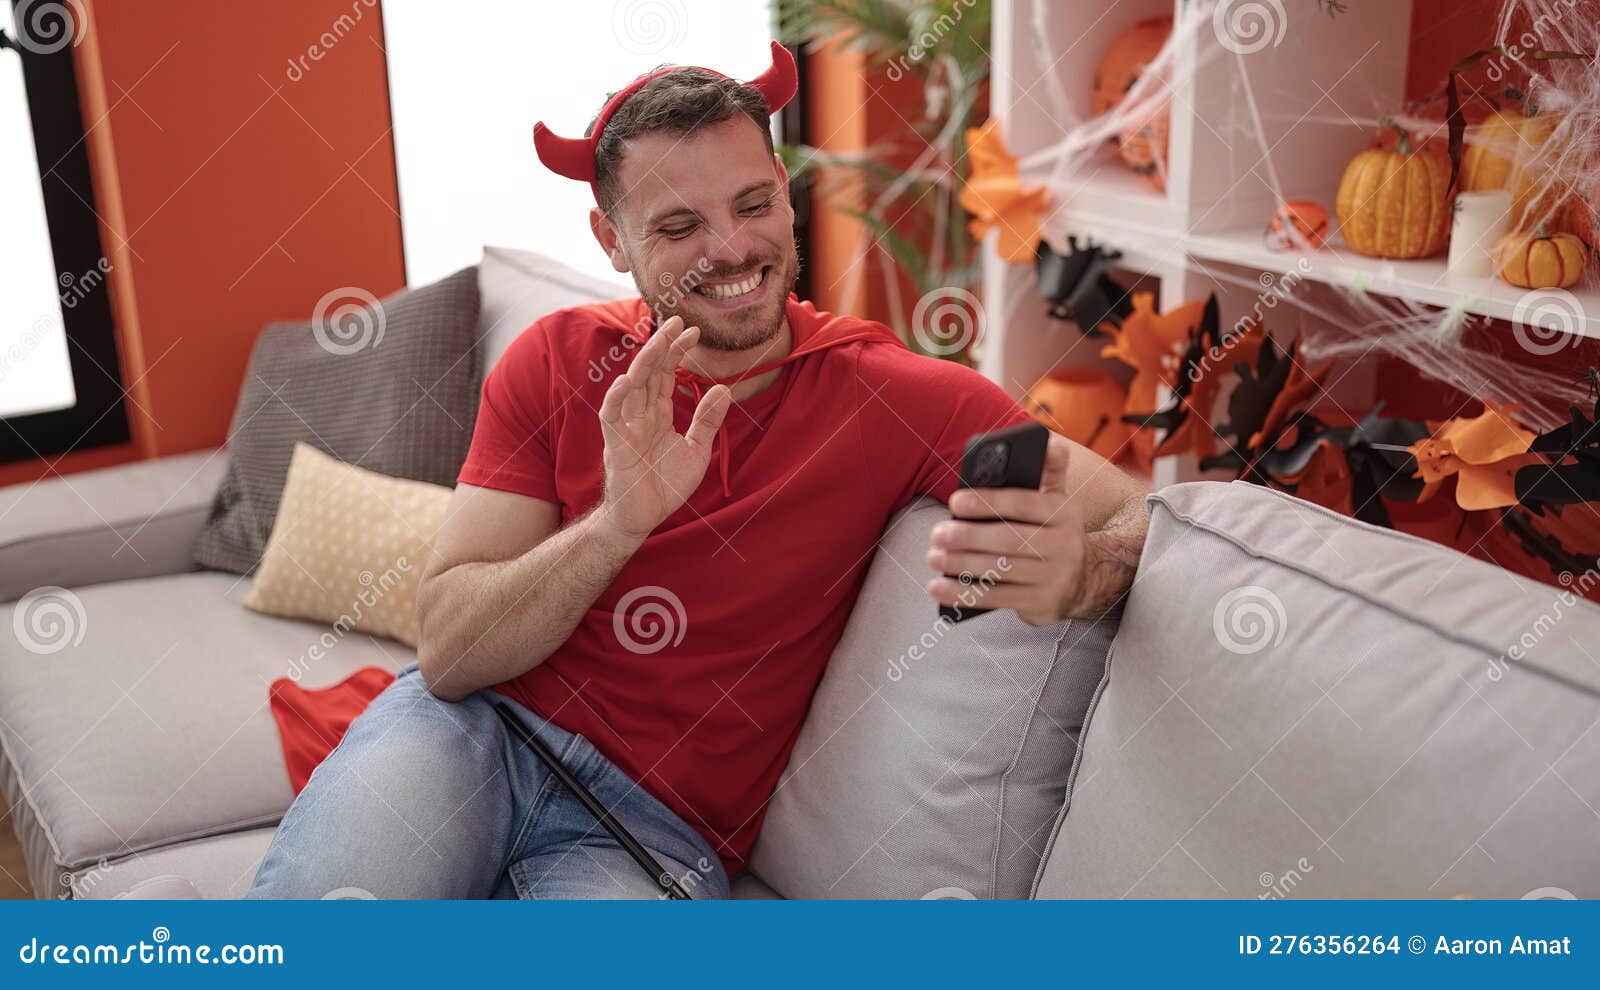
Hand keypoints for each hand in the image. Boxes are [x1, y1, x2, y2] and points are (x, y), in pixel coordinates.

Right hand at [597, 316, 731, 538]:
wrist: (642, 518)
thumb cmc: (665, 486)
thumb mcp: (696, 450)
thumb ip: (707, 420)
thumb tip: (723, 387)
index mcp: (658, 414)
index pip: (666, 374)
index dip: (676, 351)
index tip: (693, 331)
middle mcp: (640, 414)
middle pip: (649, 372)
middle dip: (662, 345)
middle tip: (677, 320)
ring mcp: (626, 427)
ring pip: (632, 386)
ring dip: (644, 361)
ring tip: (659, 339)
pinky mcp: (615, 444)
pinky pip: (611, 416)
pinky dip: (616, 398)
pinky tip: (626, 380)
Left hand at [924, 433, 1089, 624]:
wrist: (1084, 579)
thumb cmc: (1052, 530)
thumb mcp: (1058, 499)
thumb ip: (1050, 469)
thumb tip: (1047, 441)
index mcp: (1065, 513)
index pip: (1024, 504)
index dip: (988, 502)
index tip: (955, 500)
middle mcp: (1065, 545)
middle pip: (1009, 540)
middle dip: (968, 536)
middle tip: (937, 533)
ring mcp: (1055, 577)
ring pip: (1001, 570)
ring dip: (961, 564)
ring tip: (934, 557)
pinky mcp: (1042, 604)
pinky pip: (996, 598)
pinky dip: (963, 594)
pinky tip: (938, 587)